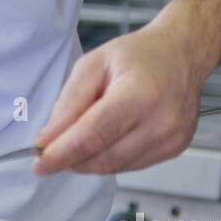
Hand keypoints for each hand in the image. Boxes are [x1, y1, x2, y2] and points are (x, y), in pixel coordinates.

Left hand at [31, 23, 202, 175]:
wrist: (181, 53)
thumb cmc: (138, 55)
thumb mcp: (91, 65)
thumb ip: (68, 104)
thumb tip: (48, 140)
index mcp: (139, 94)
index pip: (92, 136)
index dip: (61, 154)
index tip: (39, 163)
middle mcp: (161, 121)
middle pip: (102, 158)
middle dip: (70, 159)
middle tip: (51, 150)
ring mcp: (171, 138)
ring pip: (114, 167)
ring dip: (89, 159)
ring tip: (83, 134)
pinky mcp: (174, 149)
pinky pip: (130, 165)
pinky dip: (110, 157)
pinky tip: (109, 136)